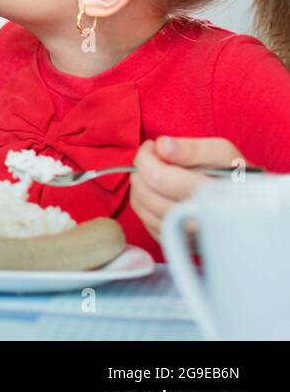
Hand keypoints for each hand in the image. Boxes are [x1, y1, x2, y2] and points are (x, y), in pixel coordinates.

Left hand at [130, 136, 246, 240]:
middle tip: (150, 159)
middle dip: (140, 171)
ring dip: (140, 187)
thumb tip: (161, 146)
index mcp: (210, 197)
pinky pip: (147, 224)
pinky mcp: (181, 245)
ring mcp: (188, 238)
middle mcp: (197, 222)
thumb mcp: (222, 153)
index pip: (158, 177)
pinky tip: (158, 193)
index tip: (152, 147)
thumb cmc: (237, 175)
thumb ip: (191, 148)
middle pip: (146, 195)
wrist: (252, 206)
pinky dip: (145, 206)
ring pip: (142, 210)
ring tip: (153, 173)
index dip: (146, 157)